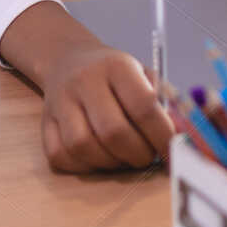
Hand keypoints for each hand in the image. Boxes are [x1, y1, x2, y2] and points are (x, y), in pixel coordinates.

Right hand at [1, 1, 173, 172]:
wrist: (68, 61)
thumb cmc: (116, 75)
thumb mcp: (143, 74)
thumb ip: (163, 104)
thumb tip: (181, 140)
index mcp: (116, 65)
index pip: (143, 105)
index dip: (162, 135)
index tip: (173, 151)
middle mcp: (85, 81)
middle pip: (113, 131)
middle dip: (138, 154)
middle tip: (148, 157)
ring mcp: (60, 102)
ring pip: (84, 147)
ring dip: (111, 162)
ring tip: (124, 156)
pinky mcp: (45, 123)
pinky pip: (62, 156)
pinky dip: (85, 166)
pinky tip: (100, 157)